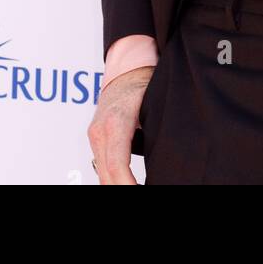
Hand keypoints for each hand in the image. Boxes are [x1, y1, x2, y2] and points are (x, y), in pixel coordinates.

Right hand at [87, 65, 152, 184]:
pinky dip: (113, 180)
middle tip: (144, 192)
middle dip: (124, 188)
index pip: (118, 165)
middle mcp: (99, 131)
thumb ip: (156, 132)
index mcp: (116, 122)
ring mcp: (94, 136)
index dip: (129, 185)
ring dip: (118, 185)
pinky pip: (102, 167)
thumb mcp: (155, 106)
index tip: (142, 191)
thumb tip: (167, 157)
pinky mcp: (95, 139)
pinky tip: (128, 183)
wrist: (127, 71)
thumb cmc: (145, 84)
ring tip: (139, 188)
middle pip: (107, 176)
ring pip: (102, 175)